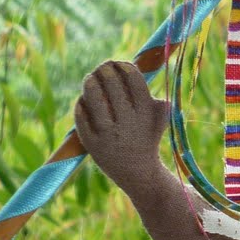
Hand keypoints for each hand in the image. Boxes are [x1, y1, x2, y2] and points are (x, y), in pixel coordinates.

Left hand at [74, 61, 169, 193]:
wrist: (138, 174)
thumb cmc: (147, 140)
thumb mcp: (158, 120)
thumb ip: (152, 94)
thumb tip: (138, 71)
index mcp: (146, 114)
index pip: (133, 79)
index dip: (124, 66)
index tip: (119, 64)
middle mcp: (128, 123)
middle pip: (112, 83)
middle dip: (105, 69)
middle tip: (103, 67)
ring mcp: (109, 134)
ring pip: (93, 95)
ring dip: (90, 81)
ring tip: (90, 78)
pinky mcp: (92, 143)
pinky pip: (81, 114)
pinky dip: (81, 104)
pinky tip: (84, 100)